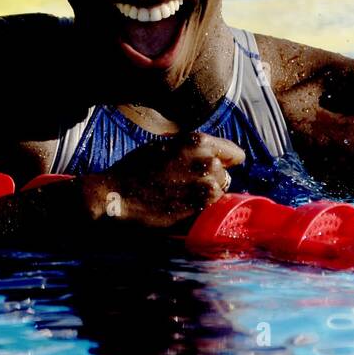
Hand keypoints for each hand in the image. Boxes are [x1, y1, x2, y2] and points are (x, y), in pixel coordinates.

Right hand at [82, 132, 244, 227]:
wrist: (118, 194)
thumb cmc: (137, 167)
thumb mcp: (167, 146)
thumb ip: (193, 149)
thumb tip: (215, 156)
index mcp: (200, 143)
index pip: (235, 154)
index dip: (228, 161)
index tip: (222, 166)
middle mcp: (208, 163)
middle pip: (225, 175)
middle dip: (211, 178)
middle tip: (187, 183)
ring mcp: (205, 189)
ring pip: (218, 194)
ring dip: (205, 196)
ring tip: (181, 195)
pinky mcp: (198, 211)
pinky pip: (208, 210)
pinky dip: (199, 210)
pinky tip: (180, 206)